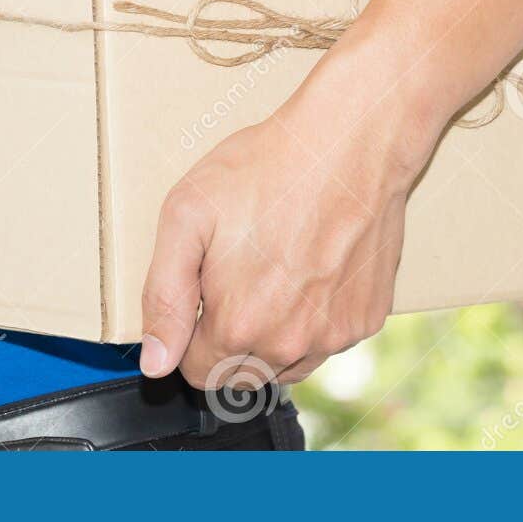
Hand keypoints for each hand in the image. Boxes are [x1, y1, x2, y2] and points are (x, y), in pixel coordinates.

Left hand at [138, 51, 439, 390]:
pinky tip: (309, 269)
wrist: (349, 145)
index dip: (188, 335)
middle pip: (240, 376)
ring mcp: (334, 336)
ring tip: (271, 271)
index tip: (201, 293)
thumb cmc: (266, 170)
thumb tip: (155, 362)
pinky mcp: (367, 320)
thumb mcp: (186, 217)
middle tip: (233, 278)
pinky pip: (326, 341)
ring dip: (270, 337)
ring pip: (285, 366)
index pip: (196, 372)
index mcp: (238, 326)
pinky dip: (313, 319)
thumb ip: (163, 297)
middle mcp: (290, 344)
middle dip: (226, 342)